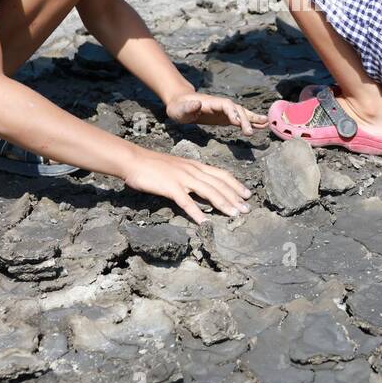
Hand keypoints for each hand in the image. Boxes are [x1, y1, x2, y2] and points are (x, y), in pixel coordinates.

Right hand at [122, 148, 252, 223]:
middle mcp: (192, 171)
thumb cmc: (153, 165)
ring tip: (235, 215)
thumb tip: (201, 186)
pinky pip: (187, 202)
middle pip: (219, 184)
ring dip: (224, 204)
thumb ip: (190, 175)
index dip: (235, 184)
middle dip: (235, 197)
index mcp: (195, 165)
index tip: (247, 194)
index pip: (221, 174)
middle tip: (247, 210)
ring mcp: (182, 179)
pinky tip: (205, 222)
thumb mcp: (177, 167)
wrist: (133, 160)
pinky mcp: (171, 188)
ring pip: (208, 192)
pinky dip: (197, 212)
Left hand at [166, 91, 268, 134]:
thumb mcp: (179, 108)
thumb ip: (188, 107)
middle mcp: (221, 105)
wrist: (180, 103)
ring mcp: (224, 111)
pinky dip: (251, 122)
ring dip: (253, 119)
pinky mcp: (225, 117)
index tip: (238, 122)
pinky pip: (240, 119)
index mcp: (211, 102)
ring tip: (267, 124)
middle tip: (250, 133)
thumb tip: (198, 103)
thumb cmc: (178, 107)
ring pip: (242, 113)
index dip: (233, 112)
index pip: (226, 105)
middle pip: (237, 109)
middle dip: (245, 120)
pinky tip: (261, 126)